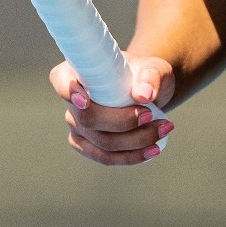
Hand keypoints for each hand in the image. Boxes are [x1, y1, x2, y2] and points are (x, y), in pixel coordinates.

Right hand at [51, 56, 175, 165]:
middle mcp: (72, 102)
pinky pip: (107, 158)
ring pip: (101, 143)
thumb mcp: (154, 68)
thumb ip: (151, 76)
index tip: (85, 100)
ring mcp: (78, 127)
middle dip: (122, 122)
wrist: (148, 94)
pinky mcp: (89, 147)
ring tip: (164, 129)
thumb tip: (144, 94)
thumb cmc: (145, 75)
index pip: (61, 80)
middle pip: (88, 119)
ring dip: (135, 141)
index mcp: (78, 72)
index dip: (68, 91)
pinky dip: (132, 156)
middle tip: (151, 114)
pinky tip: (154, 149)